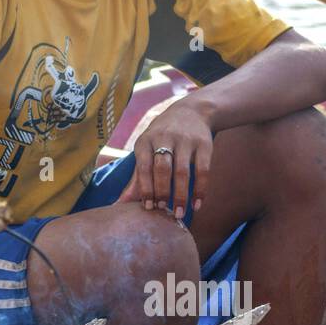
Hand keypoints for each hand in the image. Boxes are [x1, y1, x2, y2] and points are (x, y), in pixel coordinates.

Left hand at [118, 96, 212, 218]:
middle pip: (162, 169)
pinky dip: (200, 190)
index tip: (148, 207)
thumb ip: (137, 177)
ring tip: (180, 214)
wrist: (192, 111)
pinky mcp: (204, 144)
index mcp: (146, 140)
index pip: (144, 167)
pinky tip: (197, 205)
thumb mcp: (147, 150)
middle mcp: (165, 137)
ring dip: (181, 195)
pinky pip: (203, 171)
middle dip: (162, 192)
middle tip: (163, 211)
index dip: (146, 188)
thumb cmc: (163, 137)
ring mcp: (186, 140)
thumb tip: (121, 203)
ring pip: (182, 172)